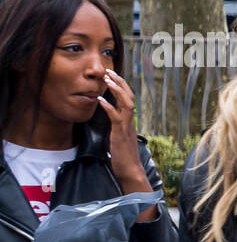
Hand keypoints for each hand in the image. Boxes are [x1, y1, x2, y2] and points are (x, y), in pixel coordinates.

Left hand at [99, 69, 157, 221]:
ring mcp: (127, 126)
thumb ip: (116, 125)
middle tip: (109, 71)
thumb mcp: (119, 137)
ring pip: (126, 103)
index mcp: (130, 120)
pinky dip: (109, 106)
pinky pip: (116, 116)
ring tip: (107, 80)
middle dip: (120, 82)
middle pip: (129, 96)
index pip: (129, 98)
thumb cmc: (123, 156)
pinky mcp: (121, 133)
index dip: (122, 86)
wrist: (130, 170)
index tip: (113, 76)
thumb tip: (109, 117)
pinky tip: (100, 100)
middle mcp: (130, 121)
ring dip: (117, 90)